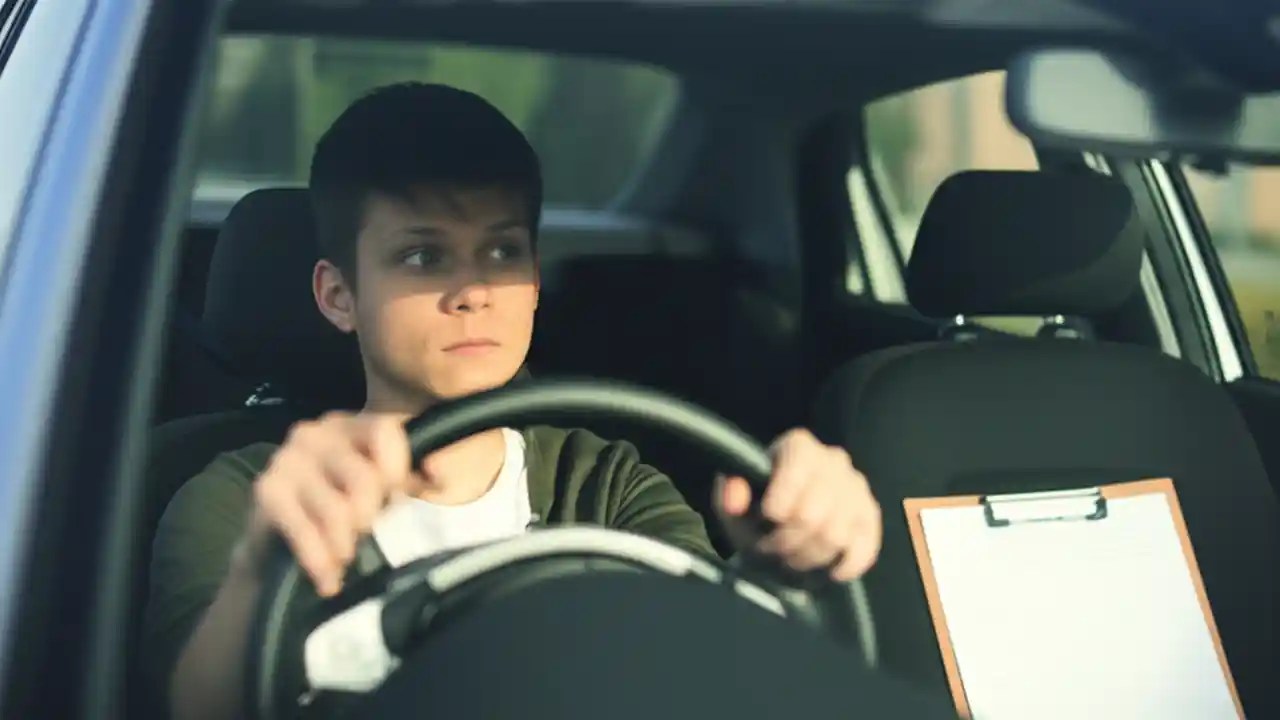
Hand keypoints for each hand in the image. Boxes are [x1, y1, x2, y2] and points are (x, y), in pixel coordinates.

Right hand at [237, 412, 411, 596]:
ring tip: (348, 559)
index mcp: (350, 425)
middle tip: (370, 535)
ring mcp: (288, 460)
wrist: (275, 543)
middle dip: (374, 515)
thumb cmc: (341, 508)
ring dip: (347, 544)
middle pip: (365, 477)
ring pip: (337, 510)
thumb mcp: (381, 487)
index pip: (385, 432)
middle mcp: (316, 434)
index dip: (400, 469)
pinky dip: (320, 561)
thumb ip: (414, 477)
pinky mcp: (267, 491)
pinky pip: (304, 531)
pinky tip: (328, 580)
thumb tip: (441, 476)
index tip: (403, 499)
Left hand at [719, 429, 881, 581]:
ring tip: (791, 559)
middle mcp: (833, 460)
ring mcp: (856, 488)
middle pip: (814, 512)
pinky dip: (845, 565)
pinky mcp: (870, 516)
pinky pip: (866, 546)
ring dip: (808, 557)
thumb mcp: (733, 505)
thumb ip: (728, 497)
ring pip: (836, 534)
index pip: (798, 466)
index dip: (782, 498)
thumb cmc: (756, 510)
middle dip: (787, 540)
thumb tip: (733, 496)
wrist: (779, 523)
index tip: (769, 517)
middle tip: (772, 550)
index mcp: (798, 446)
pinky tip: (827, 570)